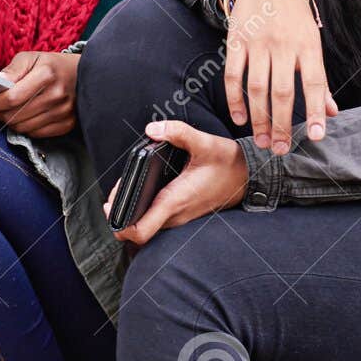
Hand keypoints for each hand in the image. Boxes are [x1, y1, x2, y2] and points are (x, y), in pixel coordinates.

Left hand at [0, 51, 78, 137]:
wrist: (83, 75)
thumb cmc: (52, 66)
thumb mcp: (31, 58)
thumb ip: (11, 70)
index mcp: (46, 74)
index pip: (11, 98)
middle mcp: (56, 95)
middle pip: (15, 116)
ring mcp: (63, 112)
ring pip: (23, 128)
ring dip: (10, 122)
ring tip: (8, 111)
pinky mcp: (66, 124)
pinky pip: (36, 134)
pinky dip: (25, 128)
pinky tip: (24, 117)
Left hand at [104, 120, 247, 245]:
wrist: (250, 176)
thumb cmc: (228, 162)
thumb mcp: (204, 142)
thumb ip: (177, 132)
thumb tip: (151, 129)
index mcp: (175, 201)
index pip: (140, 231)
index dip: (119, 225)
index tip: (110, 209)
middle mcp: (176, 215)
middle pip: (137, 231)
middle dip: (120, 215)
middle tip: (114, 195)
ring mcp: (180, 217)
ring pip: (147, 226)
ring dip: (132, 213)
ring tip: (126, 190)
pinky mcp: (183, 214)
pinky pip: (157, 220)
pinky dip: (144, 210)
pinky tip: (142, 190)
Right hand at [225, 0, 336, 155]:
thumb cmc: (295, 18)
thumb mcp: (313, 41)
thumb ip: (320, 79)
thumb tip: (331, 113)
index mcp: (308, 45)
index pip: (315, 83)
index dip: (316, 111)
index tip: (316, 136)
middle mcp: (284, 44)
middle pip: (282, 92)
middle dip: (282, 125)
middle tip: (281, 149)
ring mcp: (258, 43)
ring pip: (257, 88)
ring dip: (259, 119)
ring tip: (262, 141)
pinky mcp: (236, 41)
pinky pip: (233, 75)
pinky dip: (235, 100)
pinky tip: (240, 119)